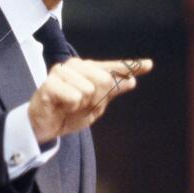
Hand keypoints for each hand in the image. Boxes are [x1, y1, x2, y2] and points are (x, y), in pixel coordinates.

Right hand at [28, 57, 153, 144]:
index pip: (113, 67)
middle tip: (79, 105)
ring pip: (88, 89)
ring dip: (80, 104)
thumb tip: (131, 81)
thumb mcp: (95, 105)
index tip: (148, 65)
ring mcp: (62, 72)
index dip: (131, 66)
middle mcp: (76, 66)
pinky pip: (74, 96)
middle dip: (95, 99)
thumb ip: (111, 92)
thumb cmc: (68, 113)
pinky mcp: (50, 83)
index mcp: (88, 69)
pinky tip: (61, 106)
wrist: (45, 127)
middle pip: (104, 80)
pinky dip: (70, 106)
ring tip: (68, 105)